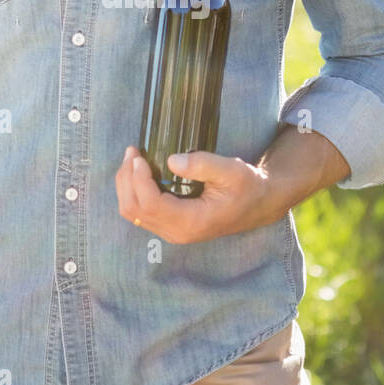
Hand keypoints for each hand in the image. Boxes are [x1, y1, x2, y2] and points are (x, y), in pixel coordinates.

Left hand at [115, 145, 283, 244]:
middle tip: (132, 152)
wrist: (258, 204)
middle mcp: (176, 232)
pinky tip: (138, 173)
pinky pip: (140, 212)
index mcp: (190, 221)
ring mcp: (171, 232)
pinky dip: (133, 191)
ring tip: (132, 159)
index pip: (150, 204)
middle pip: (134, 210)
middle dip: (126, 179)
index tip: (139, 156)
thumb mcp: (230, 170)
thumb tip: (171, 160)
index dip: (138, 179)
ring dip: (125, 185)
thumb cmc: (247, 186)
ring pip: (133, 213)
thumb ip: (202, 165)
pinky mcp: (170, 226)